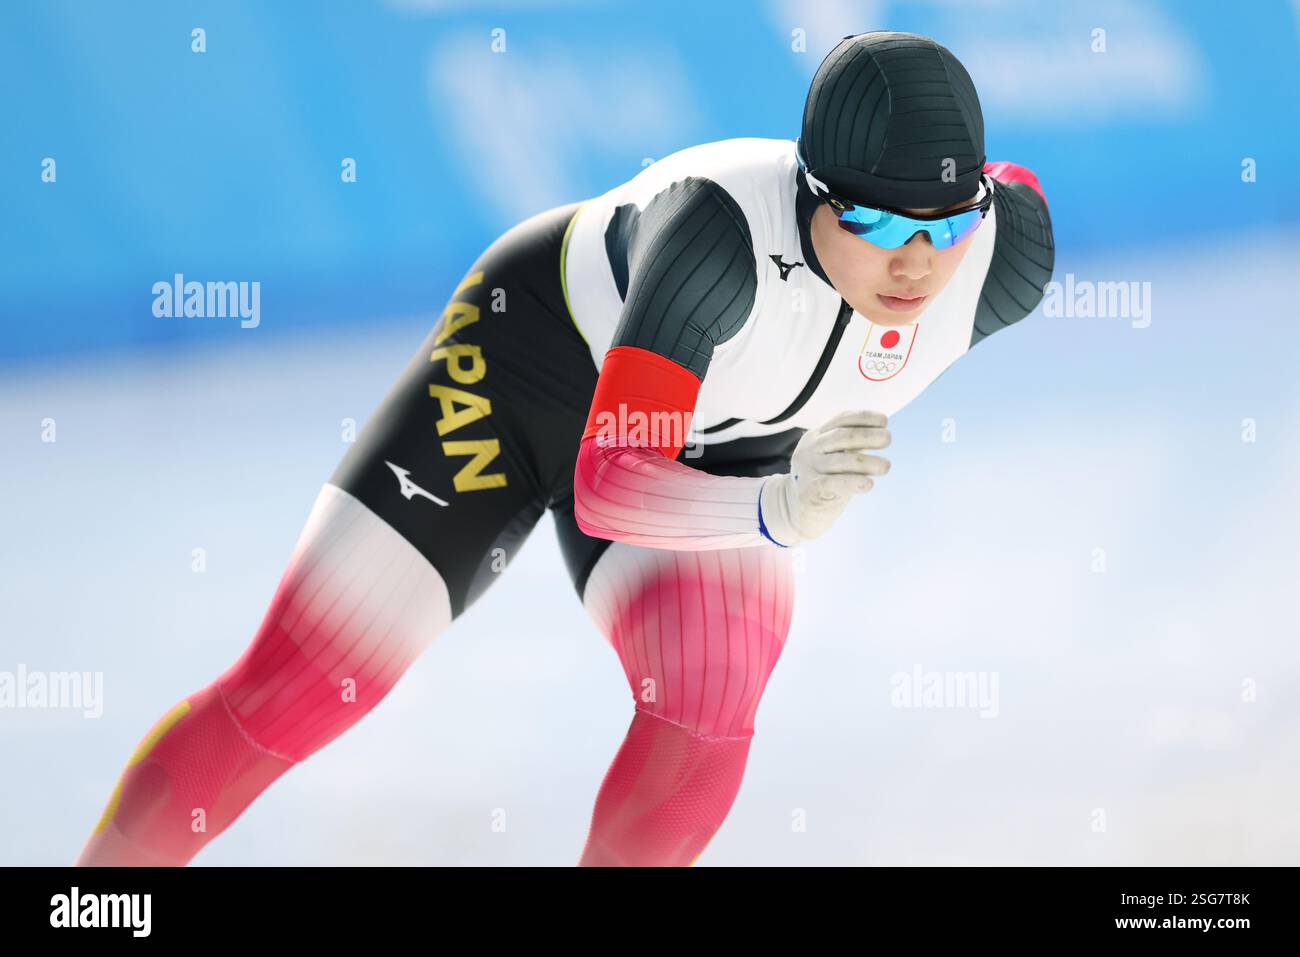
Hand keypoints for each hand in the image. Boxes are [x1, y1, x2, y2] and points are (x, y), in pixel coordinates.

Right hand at [758, 410, 890, 545]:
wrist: (796, 512)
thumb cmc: (823, 482)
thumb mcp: (833, 458)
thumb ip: (851, 447)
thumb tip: (881, 433)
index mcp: (816, 437)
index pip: (841, 420)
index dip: (864, 417)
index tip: (884, 421)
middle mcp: (809, 450)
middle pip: (841, 436)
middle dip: (868, 436)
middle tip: (887, 439)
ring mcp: (808, 470)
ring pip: (840, 460)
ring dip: (868, 462)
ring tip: (886, 466)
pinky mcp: (809, 492)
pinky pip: (833, 483)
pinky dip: (853, 482)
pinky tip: (869, 484)